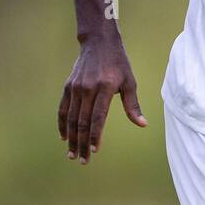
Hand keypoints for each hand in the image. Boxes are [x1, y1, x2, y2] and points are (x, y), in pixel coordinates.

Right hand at [58, 32, 146, 162]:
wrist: (98, 43)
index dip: (96, 135)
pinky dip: (63, 125)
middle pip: (83, 122)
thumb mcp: (130, 81)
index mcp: (105, 88)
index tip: (95, 150)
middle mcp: (88, 88)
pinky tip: (64, 138)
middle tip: (83, 160)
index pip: (98, 117)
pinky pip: (63, 109)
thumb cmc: (118, 64)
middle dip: (83, 143)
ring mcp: (76, 88)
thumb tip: (142, 124)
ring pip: (72, 119)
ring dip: (72, 138)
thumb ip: (133, 105)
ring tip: (72, 155)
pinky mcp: (68, 87)